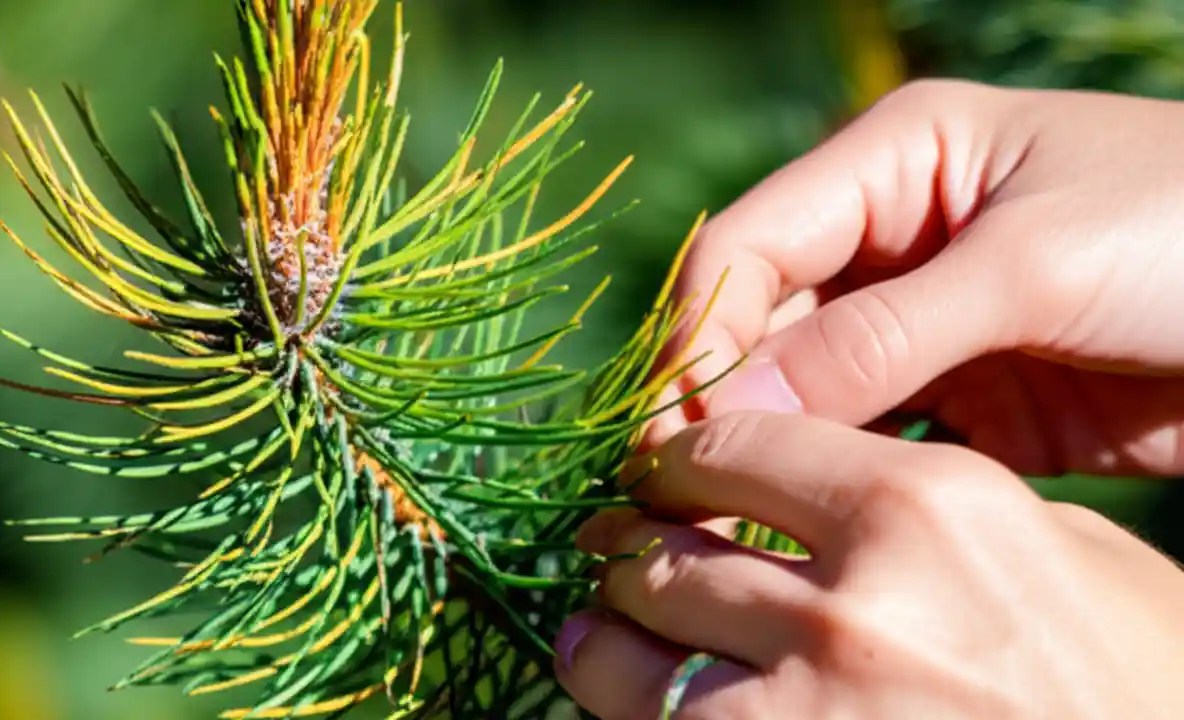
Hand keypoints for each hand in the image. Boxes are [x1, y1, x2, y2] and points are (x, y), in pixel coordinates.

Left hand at [554, 413, 1183, 718]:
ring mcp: (808, 712)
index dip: (676, 460)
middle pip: (669, 549)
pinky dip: (625, 708)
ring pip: (633, 648)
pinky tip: (619, 693)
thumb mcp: (1065, 556)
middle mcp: (855, 604)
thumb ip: (928, 504)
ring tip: (595, 626)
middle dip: (632, 545)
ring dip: (606, 632)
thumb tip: (817, 488)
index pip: (732, 449)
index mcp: (927, 509)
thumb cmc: (1142, 680)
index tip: (659, 474)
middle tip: (614, 545)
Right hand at [653, 79, 1183, 474]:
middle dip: (723, 397)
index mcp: (898, 159)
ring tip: (725, 515)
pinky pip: (865, 431)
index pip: (752, 243)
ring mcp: (923, 320)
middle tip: (683, 488)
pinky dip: (830, 470)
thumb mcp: (1033, 265)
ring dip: (766, 442)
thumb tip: (729, 403)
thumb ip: (880, 334)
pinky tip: (800, 515)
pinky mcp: (960, 392)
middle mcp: (892, 236)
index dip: (702, 332)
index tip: (677, 425)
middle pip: (763, 318)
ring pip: (803, 382)